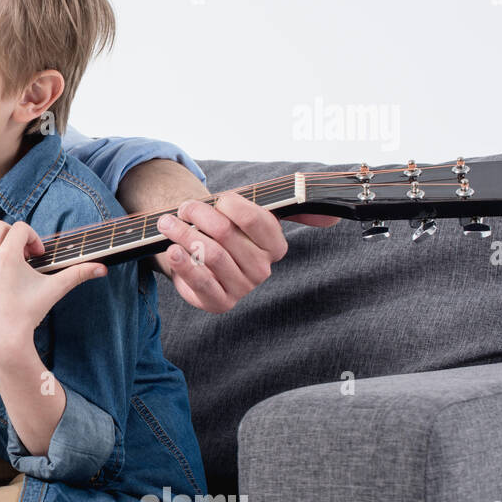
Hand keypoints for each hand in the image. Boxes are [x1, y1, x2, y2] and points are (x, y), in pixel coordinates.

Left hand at [0, 220, 106, 359]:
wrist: (3, 339)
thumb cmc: (28, 314)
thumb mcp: (53, 290)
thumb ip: (78, 274)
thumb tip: (102, 268)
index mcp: (7, 256)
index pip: (20, 227)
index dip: (33, 237)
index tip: (38, 255)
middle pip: (0, 227)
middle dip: (14, 236)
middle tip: (24, 256)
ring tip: (7, 258)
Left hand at [154, 193, 339, 312]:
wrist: (198, 258)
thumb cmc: (225, 232)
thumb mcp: (254, 214)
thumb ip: (294, 210)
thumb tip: (334, 218)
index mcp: (275, 246)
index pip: (259, 220)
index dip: (233, 205)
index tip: (217, 198)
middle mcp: (262, 269)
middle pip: (226, 234)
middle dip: (199, 215)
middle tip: (183, 207)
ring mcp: (241, 288)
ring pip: (209, 253)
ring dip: (184, 234)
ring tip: (168, 224)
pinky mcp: (219, 303)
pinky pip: (200, 281)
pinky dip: (183, 263)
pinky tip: (172, 250)